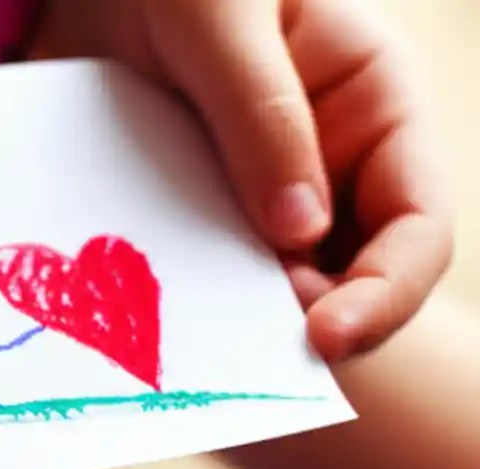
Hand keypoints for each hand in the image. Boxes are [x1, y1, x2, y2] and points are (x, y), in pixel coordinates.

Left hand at [29, 0, 453, 359]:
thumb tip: (298, 235)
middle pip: (348, 275)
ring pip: (271, 284)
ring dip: (239, 317)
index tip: (323, 340)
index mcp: (372, 101)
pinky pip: (202, 268)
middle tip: (237, 343)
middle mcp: (328, 157)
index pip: (416, 222)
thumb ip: (261, 113)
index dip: (385, 293)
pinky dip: (186, 296)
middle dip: (302, 321)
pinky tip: (146, 311)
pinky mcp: (194, 207)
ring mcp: (258, 189)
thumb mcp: (220, 16)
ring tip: (186, 331)